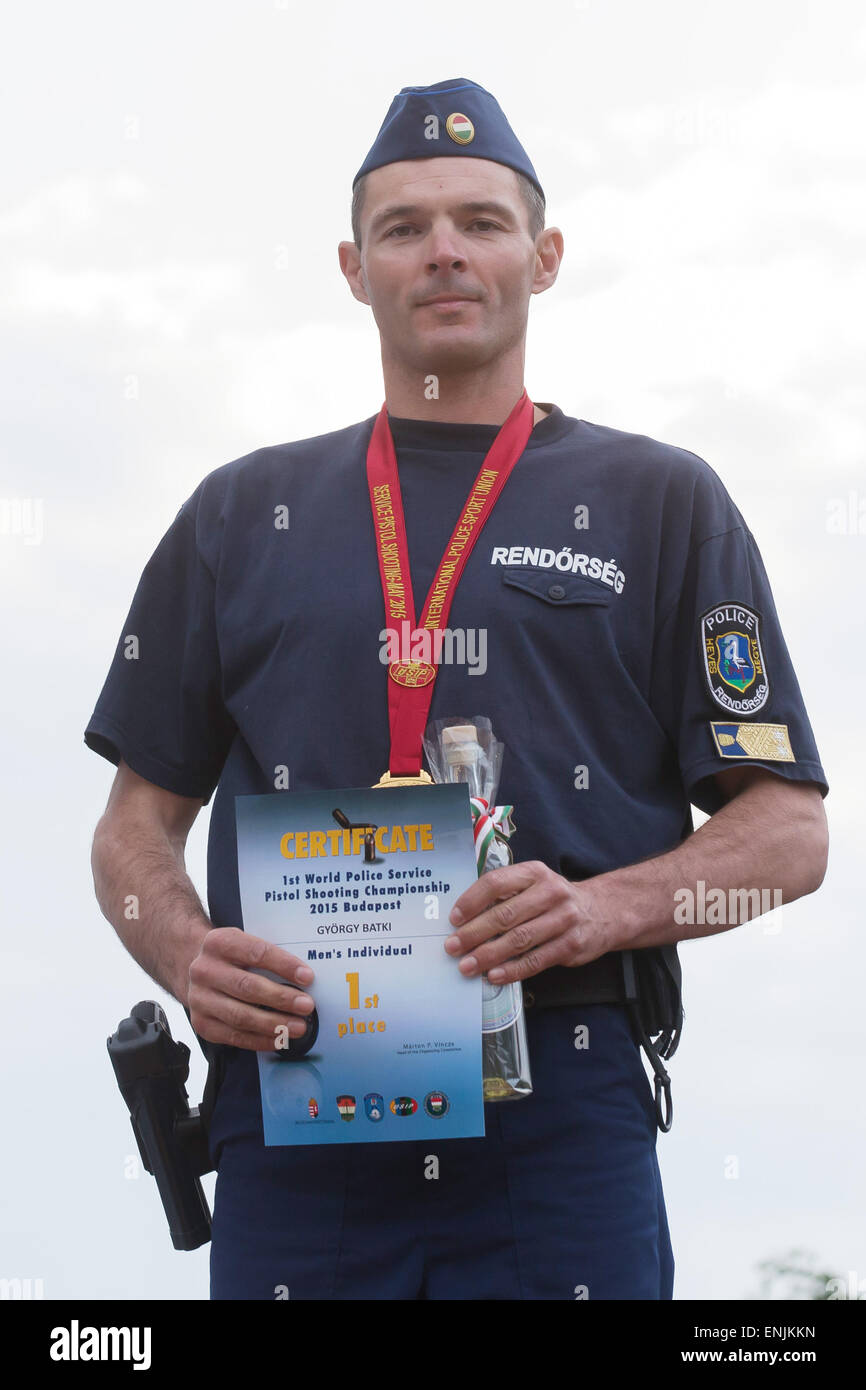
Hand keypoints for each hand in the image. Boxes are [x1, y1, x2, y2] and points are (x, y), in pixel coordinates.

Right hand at [187, 927, 315, 1052]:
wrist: (194, 969)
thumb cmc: (230, 957)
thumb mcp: (243, 944)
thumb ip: (268, 956)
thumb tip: (304, 977)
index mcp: (219, 942)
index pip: (256, 952)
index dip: (284, 965)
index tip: (307, 977)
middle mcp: (204, 970)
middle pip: (248, 987)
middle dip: (281, 998)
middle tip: (306, 1005)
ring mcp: (200, 998)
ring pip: (241, 1015)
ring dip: (274, 1024)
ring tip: (297, 1026)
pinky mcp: (201, 1023)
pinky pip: (234, 1036)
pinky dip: (260, 1040)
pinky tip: (278, 1038)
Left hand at [444, 860, 618, 983]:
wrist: (603, 911)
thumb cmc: (555, 900)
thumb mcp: (534, 884)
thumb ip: (506, 895)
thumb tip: (465, 918)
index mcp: (535, 873)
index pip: (496, 883)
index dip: (471, 901)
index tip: (454, 918)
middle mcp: (550, 893)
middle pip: (505, 914)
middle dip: (474, 933)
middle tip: (453, 946)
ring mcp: (563, 919)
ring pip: (519, 939)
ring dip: (489, 955)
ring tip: (467, 965)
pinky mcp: (571, 944)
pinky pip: (536, 960)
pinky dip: (513, 970)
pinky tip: (495, 976)